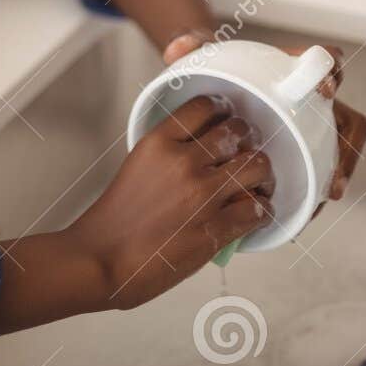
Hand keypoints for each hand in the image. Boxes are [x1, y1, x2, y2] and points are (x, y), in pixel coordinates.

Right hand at [65, 94, 273, 310]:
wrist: (102, 259)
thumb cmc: (114, 219)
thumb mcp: (137, 165)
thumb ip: (168, 153)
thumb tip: (201, 151)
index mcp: (159, 142)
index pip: (204, 106)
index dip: (223, 107)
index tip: (228, 114)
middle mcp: (184, 162)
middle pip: (237, 132)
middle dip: (248, 138)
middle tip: (249, 148)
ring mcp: (203, 194)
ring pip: (256, 166)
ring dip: (262, 173)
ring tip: (259, 181)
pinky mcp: (216, 227)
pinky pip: (257, 209)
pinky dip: (263, 209)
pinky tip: (258, 211)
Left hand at [163, 32, 365, 206]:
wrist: (211, 87)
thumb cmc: (213, 68)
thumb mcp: (200, 55)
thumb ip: (190, 47)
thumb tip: (177, 48)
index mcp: (291, 69)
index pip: (325, 62)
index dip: (332, 72)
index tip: (325, 88)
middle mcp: (309, 100)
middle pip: (346, 118)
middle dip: (347, 143)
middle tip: (333, 171)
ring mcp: (309, 128)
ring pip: (341, 149)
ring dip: (341, 170)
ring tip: (328, 192)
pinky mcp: (302, 153)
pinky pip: (322, 170)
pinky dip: (318, 188)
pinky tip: (309, 208)